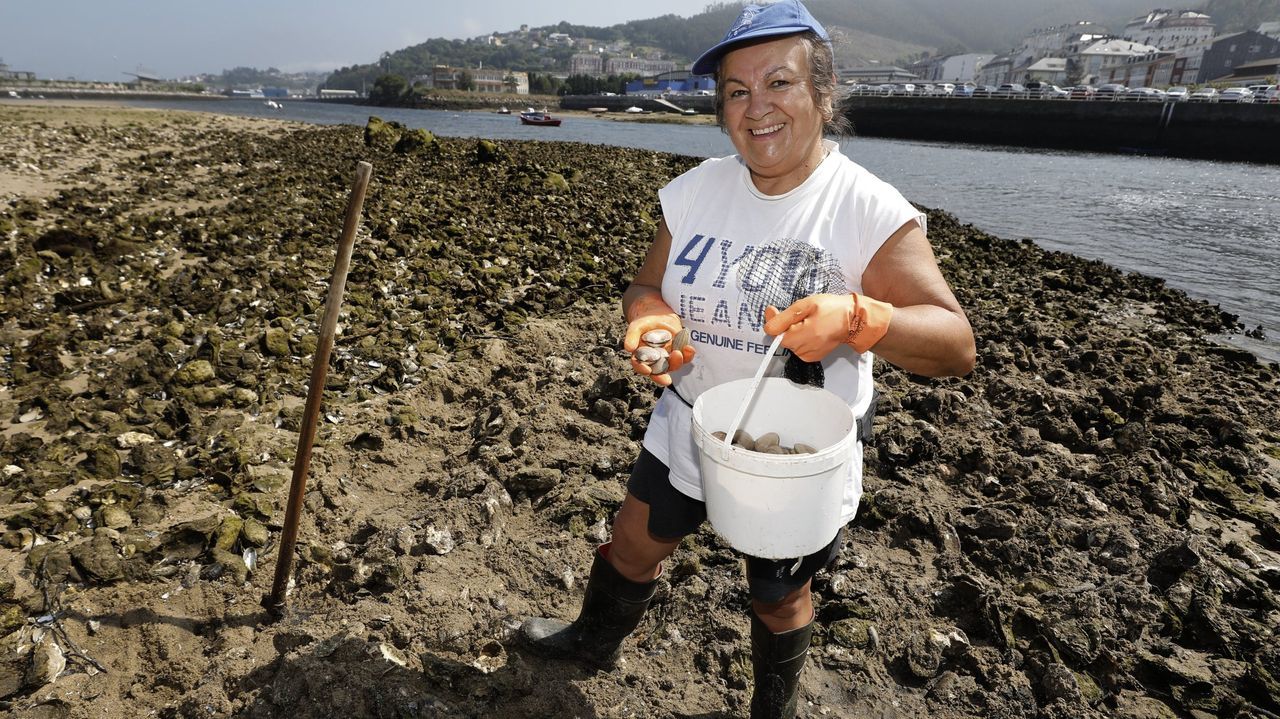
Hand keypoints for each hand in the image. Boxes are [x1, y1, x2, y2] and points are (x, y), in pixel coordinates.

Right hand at [624, 313, 694, 386]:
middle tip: (667, 379)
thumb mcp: (636, 327)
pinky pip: (685, 356)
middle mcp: (655, 360)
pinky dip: (688, 354)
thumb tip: (628, 348)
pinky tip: (689, 348)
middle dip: (662, 377)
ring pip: (673, 365)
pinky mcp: (679, 350)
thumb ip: (631, 337)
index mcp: (642, 356)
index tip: (647, 370)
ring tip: (678, 353)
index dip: (643, 369)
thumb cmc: (644, 322)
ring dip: (677, 362)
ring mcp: (668, 356)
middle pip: (658, 372)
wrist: (658, 314)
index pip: (640, 366)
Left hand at [764, 293, 892, 360]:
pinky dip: (801, 339)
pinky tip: (812, 331)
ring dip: (794, 332)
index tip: (776, 310)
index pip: (775, 334)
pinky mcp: (813, 357)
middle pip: (783, 339)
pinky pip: (798, 348)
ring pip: (790, 344)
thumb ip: (784, 317)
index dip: (775, 321)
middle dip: (787, 326)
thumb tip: (767, 325)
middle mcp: (805, 351)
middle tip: (802, 316)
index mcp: (803, 336)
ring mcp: (809, 356)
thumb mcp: (806, 305)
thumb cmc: (831, 308)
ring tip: (810, 322)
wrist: (853, 320)